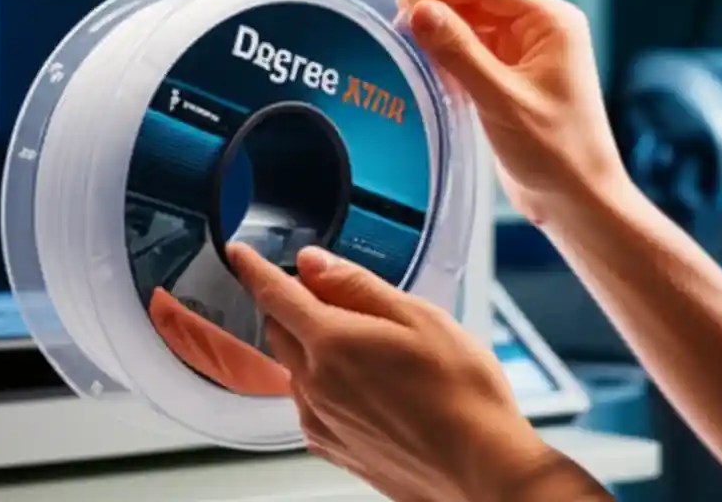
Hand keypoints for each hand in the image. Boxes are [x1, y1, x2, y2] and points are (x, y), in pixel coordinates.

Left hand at [226, 242, 559, 501]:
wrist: (481, 469)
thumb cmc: (462, 394)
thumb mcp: (419, 318)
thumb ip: (357, 286)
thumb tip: (312, 263)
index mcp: (333, 343)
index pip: (274, 294)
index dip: (253, 268)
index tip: (240, 253)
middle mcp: (315, 384)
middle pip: (279, 330)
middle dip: (291, 306)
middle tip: (331, 296)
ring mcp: (320, 420)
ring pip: (294, 368)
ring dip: (310, 348)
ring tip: (366, 348)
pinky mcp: (333, 448)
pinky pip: (310, 404)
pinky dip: (322, 384)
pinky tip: (367, 388)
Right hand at [399, 0, 627, 224]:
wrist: (578, 198)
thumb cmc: (557, 152)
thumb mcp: (500, 100)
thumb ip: (458, 52)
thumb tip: (420, 12)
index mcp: (552, 22)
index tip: (403, 4)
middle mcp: (543, 30)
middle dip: (441, 4)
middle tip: (402, 23)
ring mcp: (529, 52)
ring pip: (476, 22)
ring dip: (445, 30)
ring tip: (412, 46)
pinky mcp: (515, 76)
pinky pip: (477, 49)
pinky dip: (453, 53)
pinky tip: (433, 68)